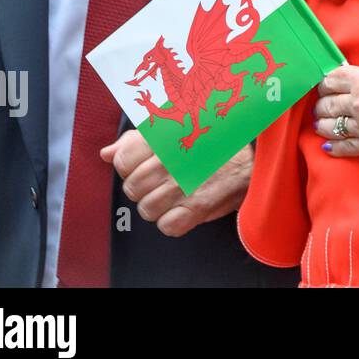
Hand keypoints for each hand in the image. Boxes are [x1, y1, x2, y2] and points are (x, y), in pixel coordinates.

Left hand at [101, 130, 250, 236]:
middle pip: (132, 189)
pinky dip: (174, 222)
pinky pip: (166, 226)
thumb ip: (137, 142)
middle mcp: (171, 160)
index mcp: (165, 137)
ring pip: (146, 210)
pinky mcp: (197, 207)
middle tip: (164, 183)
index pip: (123, 161)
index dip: (130, 168)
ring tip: (176, 196)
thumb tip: (107, 154)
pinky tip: (185, 209)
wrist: (252, 162)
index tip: (145, 166)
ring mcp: (183, 185)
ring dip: (159, 207)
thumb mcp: (174, 132)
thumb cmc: (211, 145)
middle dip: (144, 190)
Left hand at [313, 58, 358, 157]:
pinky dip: (334, 147)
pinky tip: (331, 145)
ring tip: (324, 124)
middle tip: (324, 106)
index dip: (326, 83)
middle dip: (322, 105)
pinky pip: (345, 148)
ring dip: (324, 125)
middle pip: (325, 104)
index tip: (327, 87)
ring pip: (329, 128)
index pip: (330, 80)